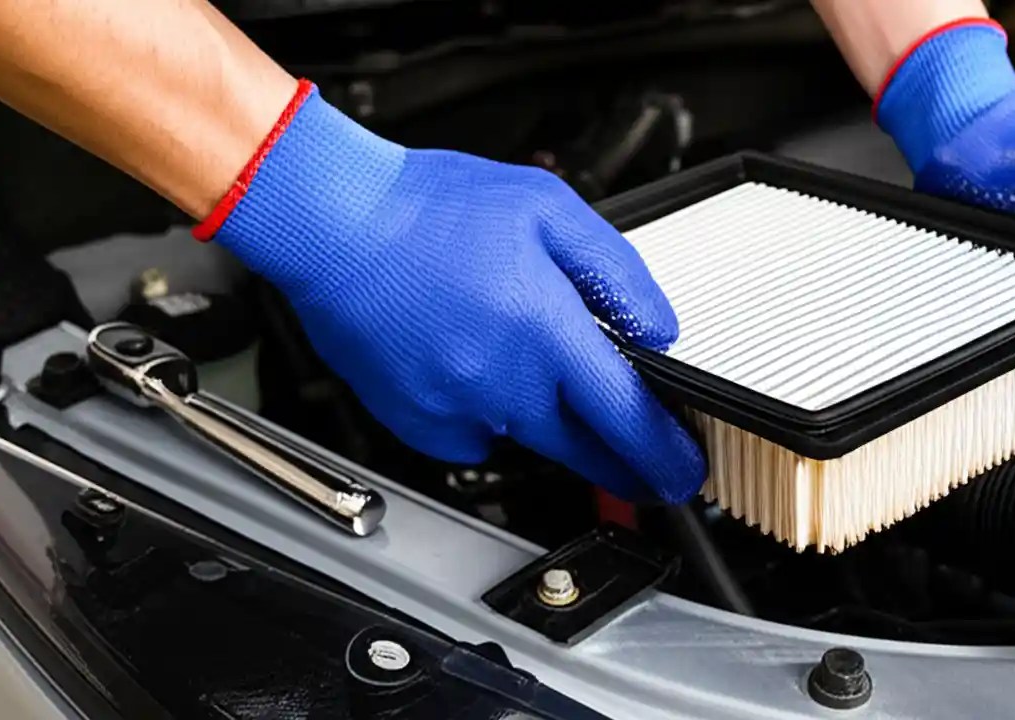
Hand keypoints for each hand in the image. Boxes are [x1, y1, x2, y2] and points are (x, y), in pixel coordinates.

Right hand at [203, 83, 705, 502]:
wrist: (332, 225)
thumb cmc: (429, 210)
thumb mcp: (548, 209)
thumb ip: (616, 273)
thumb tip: (656, 328)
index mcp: (546, 330)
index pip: (628, 419)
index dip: (665, 455)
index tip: (683, 471)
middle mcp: (504, 384)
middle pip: (584, 451)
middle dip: (619, 461)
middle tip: (634, 458)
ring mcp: (457, 411)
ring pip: (528, 438)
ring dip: (542, 414)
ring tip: (510, 348)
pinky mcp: (418, 424)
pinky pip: (475, 439)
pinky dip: (486, 415)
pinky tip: (469, 363)